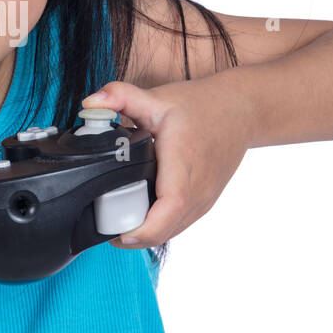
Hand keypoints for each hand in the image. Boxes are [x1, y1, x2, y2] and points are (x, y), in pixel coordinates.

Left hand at [80, 75, 254, 248]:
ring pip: (173, 231)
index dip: (139, 230)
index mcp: (183, 167)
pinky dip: (160, 225)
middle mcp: (198, 190)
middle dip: (133, 236)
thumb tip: (89, 103)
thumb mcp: (157, 98)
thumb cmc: (203, 106)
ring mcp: (204, 198)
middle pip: (164, 231)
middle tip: (105, 223)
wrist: (242, 109)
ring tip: (118, 220)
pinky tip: (141, 213)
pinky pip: (181, 223)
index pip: (165, 213)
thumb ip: (120, 96)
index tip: (114, 231)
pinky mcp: (206, 200)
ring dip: (146, 233)